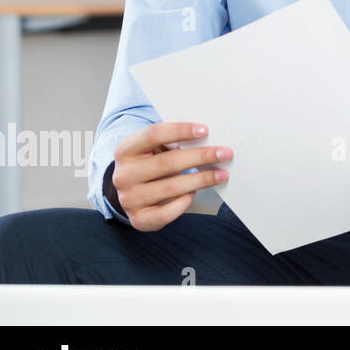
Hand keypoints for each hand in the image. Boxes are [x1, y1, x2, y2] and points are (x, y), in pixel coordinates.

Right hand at [112, 121, 230, 231]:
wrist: (131, 191)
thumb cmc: (150, 163)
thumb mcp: (153, 148)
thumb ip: (172, 142)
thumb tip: (207, 138)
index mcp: (126, 150)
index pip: (153, 135)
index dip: (180, 131)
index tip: (205, 130)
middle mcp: (123, 175)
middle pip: (167, 162)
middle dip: (201, 157)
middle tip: (225, 154)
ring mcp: (129, 198)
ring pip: (171, 187)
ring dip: (201, 180)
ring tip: (221, 175)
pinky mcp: (139, 218)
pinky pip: (165, 213)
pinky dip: (183, 203)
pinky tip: (194, 194)